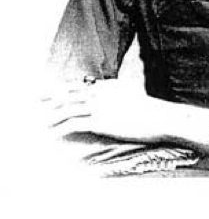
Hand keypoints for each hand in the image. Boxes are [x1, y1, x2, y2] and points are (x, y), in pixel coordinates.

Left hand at [43, 79, 175, 143]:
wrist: (158, 117)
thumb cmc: (149, 108)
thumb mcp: (132, 93)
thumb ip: (119, 91)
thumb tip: (115, 90)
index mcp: (108, 85)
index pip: (80, 85)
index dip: (64, 89)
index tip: (52, 92)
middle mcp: (101, 93)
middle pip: (70, 94)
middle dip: (53, 98)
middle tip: (39, 102)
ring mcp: (99, 107)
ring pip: (69, 108)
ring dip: (53, 115)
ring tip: (43, 121)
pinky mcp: (100, 122)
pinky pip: (74, 124)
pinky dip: (61, 128)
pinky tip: (54, 134)